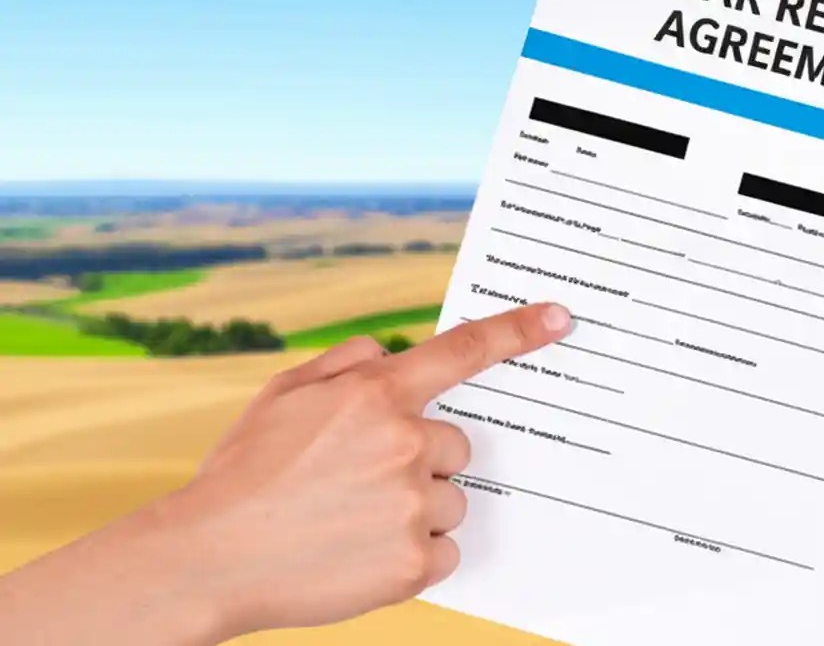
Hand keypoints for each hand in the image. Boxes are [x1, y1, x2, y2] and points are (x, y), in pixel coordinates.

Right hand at [0, 303, 572, 645]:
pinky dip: (416, 553)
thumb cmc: (244, 473)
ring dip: (418, 508)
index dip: (516, 331)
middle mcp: (403, 443)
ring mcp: (412, 504)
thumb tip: (393, 353)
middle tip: (362, 481)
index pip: (461, 353)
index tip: (559, 317)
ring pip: (451, 499)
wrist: (209, 557)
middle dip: (422, 460)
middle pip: (456, 447)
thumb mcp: (282, 394)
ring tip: (351, 521)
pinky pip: (445, 548)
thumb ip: (347, 364)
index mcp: (373, 395)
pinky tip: (363, 552)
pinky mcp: (415, 560)